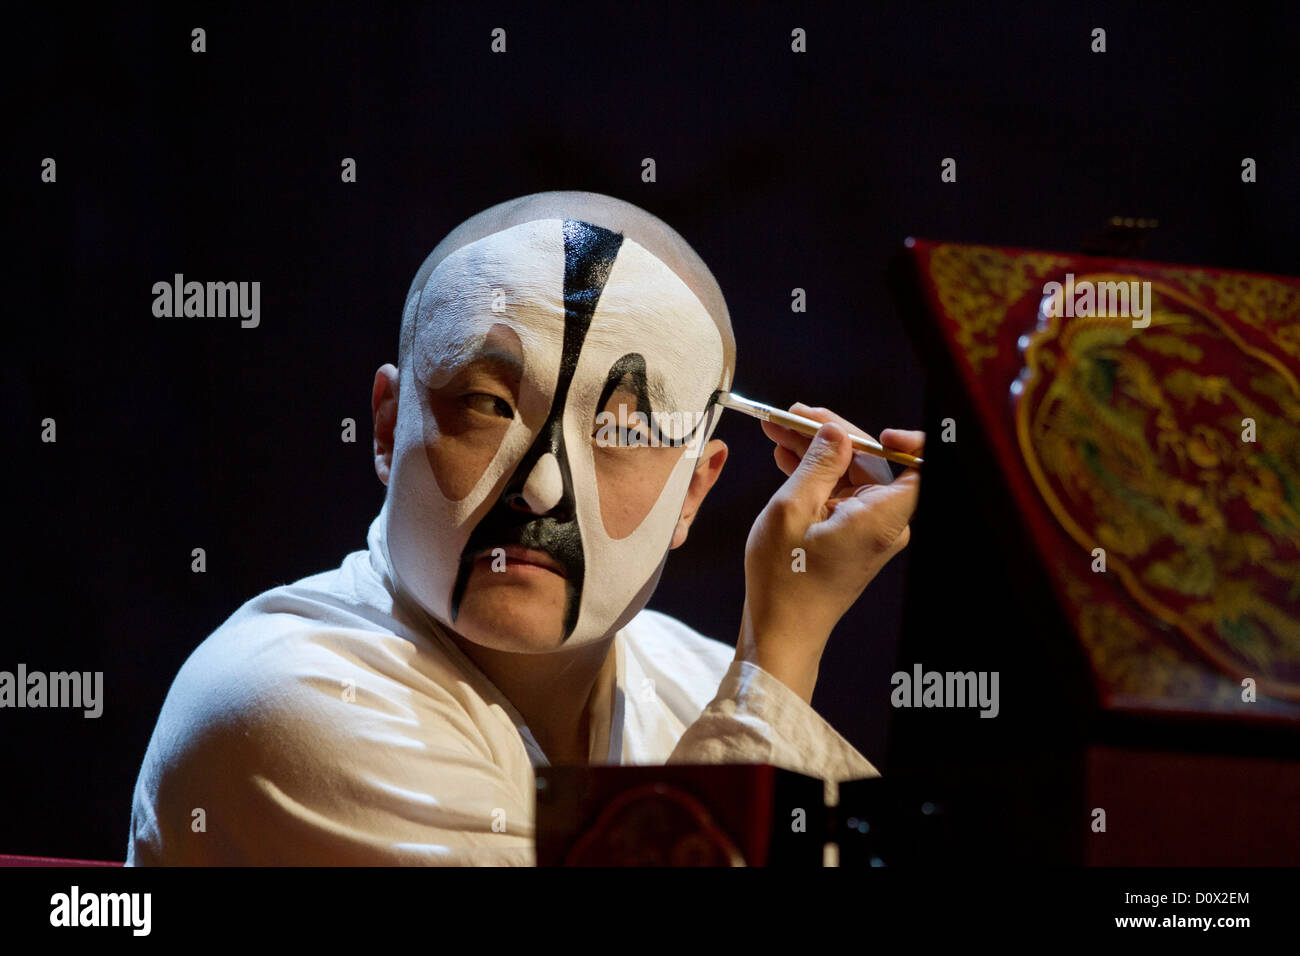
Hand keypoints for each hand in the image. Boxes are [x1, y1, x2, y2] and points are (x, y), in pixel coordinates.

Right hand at [737, 404, 923, 702]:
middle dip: (832, 434)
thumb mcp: (791, 509)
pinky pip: (841, 493)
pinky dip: (816, 475)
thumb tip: (834, 431)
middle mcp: (885, 522)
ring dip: (816, 451)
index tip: (870, 431)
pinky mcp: (853, 535)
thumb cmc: (785, 582)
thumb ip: (817, 463)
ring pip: (851, 474)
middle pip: (873, 462)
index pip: (921, 466)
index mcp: (883, 517)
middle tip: (792, 416)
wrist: (781, 631)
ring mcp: (870, 529)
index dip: (904, 440)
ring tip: (779, 432)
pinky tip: (786, 458)